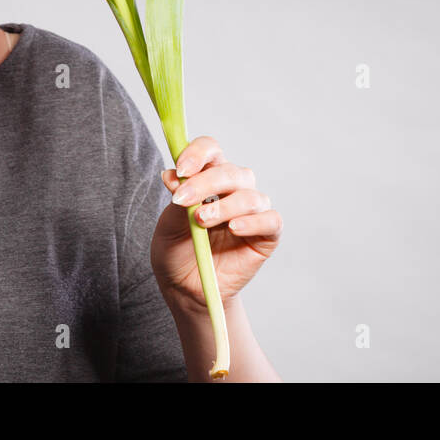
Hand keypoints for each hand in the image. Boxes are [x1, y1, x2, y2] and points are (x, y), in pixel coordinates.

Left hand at [151, 136, 282, 310]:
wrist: (185, 289)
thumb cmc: (177, 251)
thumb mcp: (168, 224)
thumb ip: (177, 198)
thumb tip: (173, 174)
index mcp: (208, 177)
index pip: (211, 150)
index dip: (198, 154)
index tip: (181, 170)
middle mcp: (233, 189)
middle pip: (230, 172)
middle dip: (205, 183)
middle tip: (183, 201)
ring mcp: (252, 211)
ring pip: (250, 196)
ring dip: (225, 205)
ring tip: (202, 221)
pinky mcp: (267, 234)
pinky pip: (271, 220)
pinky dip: (253, 221)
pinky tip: (235, 228)